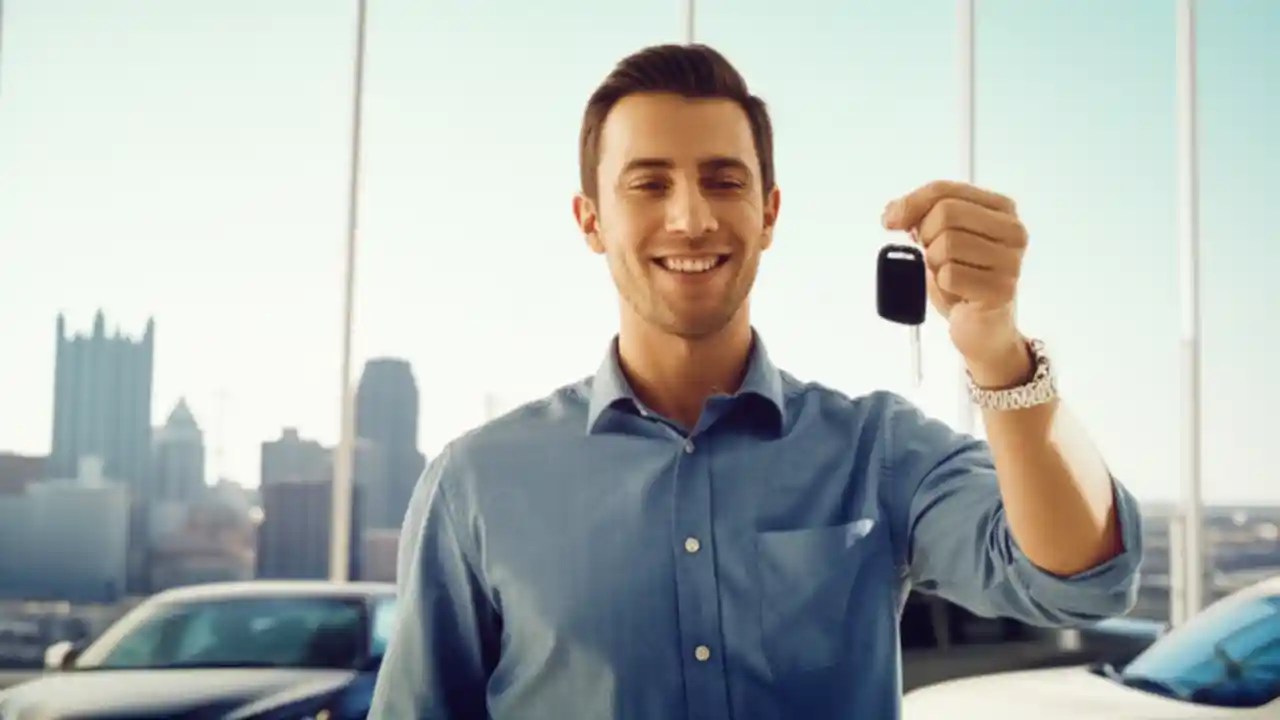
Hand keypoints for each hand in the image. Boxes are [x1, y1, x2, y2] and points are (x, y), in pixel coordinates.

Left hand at [881, 180, 1032, 385]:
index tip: (891, 221)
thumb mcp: (938, 238)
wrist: (981, 327)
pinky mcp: (1002, 290)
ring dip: (936, 265)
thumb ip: (919, 216)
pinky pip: (950, 276)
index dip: (911, 204)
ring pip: (946, 245)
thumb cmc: (961, 280)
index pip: (944, 190)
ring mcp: (1011, 260)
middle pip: (946, 213)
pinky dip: (943, 286)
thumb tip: (893, 214)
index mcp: (1001, 209)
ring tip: (950, 276)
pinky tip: (958, 294)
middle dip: (926, 236)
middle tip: (934, 257)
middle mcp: (1013, 231)